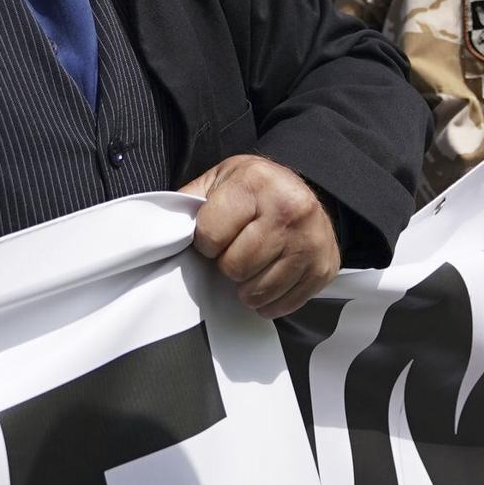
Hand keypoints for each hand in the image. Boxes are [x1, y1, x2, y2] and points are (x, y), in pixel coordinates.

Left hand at [180, 154, 339, 315]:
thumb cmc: (254, 189)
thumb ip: (191, 203)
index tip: (215, 235)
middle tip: (236, 249)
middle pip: (234, 267)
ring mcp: (311, 241)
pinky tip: (269, 276)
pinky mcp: (324, 268)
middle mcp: (290, 209)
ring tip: (252, 264)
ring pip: (257, 291)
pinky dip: (269, 299)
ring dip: (246, 285)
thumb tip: (160, 230)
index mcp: (256, 182)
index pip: (210, 236)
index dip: (205, 242)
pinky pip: (282, 305)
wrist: (301, 190)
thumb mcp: (219, 180)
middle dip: (227, 264)